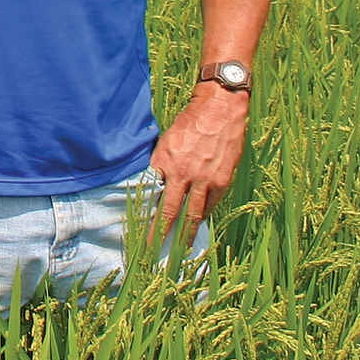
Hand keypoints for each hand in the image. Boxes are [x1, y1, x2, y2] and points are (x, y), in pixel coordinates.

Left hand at [149, 83, 248, 241]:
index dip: (145, 214)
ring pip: (193, 214)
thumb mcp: (166, 140)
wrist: (219, 108)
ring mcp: (204, 179)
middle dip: (160, 234)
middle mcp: (183, 173)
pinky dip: (204, 215)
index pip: (151, 195)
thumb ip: (160, 163)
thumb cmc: (189, 121)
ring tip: (180, 249)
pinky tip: (198, 224)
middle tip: (153, 251)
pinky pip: (211, 205)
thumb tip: (152, 183)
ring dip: (185, 233)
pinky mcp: (222, 180)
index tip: (138, 230)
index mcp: (164, 162)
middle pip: (170, 212)